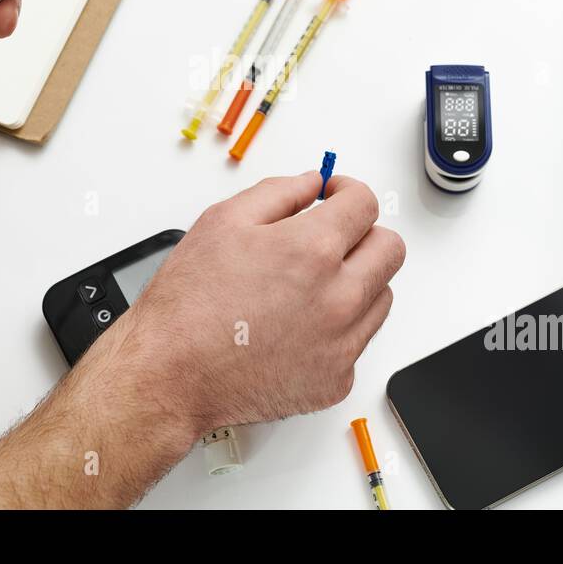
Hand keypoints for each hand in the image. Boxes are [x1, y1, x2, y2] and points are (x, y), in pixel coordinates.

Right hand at [102, 171, 405, 433]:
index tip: (335, 197)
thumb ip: (279, 192)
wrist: (171, 373)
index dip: (347, 192)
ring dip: (357, 281)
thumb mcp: (223, 221)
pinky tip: (299, 326)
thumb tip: (312, 183)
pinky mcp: (336, 380)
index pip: (366, 204)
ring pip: (381, 296)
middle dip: (364, 234)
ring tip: (311, 286)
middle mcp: (339, 297)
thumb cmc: (189, 303)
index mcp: (314, 249)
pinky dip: (339, 329)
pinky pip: (358, 342)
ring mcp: (342, 343)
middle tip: (332, 237)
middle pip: (391, 248)